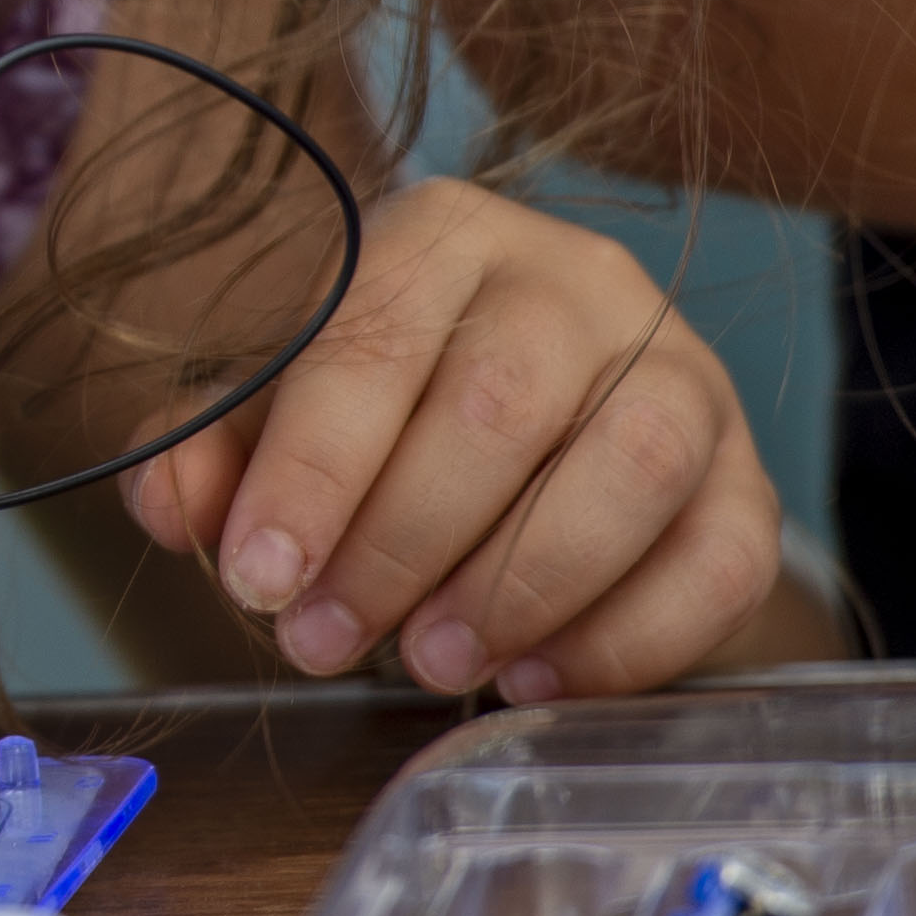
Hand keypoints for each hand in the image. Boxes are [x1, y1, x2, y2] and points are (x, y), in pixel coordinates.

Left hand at [120, 177, 777, 698]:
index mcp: (446, 235)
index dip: (313, 468)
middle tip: (326, 641)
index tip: (258, 575)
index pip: (375, 336)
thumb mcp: (287, 413)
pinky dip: (628, 638)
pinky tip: (538, 681)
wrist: (544, 431)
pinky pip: (719, 560)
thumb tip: (167, 501)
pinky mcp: (749, 481)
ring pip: (628, 464)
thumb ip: (217, 451)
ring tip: (434, 662)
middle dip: (400, 541)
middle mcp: (578, 280)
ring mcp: (683, 372)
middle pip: (502, 400)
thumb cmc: (393, 414)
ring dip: (521, 583)